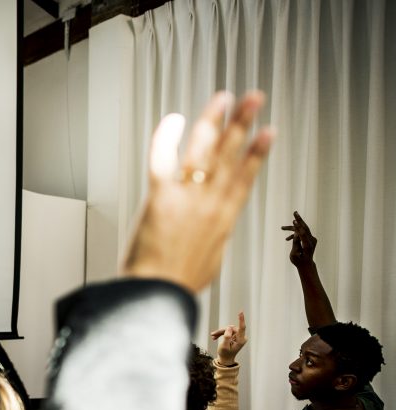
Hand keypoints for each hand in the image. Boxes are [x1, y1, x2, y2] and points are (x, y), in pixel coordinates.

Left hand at [122, 91, 274, 291]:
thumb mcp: (209, 261)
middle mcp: (209, 204)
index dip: (257, 152)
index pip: (246, 178)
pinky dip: (168, 137)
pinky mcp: (160, 199)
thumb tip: (213, 233)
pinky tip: (175, 118)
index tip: (268, 131)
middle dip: (243, 123)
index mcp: (224, 220)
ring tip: (224, 97)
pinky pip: (163, 159)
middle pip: (230, 155)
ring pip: (204, 151)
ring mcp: (186, 199)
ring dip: (215, 121)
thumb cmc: (176, 285)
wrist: (155, 296)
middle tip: (254, 98)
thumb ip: (213, 239)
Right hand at [211, 311, 246, 364]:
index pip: (241, 328)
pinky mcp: (235, 336)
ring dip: (220, 332)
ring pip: (228, 329)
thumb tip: (229, 328)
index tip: (241, 312)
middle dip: (221, 331)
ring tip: (213, 337)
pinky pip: (227, 331)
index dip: (241, 319)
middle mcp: (241, 337)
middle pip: (231, 328)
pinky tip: (215, 337)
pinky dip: (221, 334)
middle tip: (212, 335)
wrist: (225, 359)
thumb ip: (227, 337)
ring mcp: (238, 336)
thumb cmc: (225, 354)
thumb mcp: (224, 347)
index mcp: (240, 340)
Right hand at [282, 211, 317, 268]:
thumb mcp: (294, 254)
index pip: (303, 233)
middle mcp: (311, 240)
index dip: (298, 226)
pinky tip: (287, 238)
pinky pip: (301, 233)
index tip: (294, 220)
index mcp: (308, 245)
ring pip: (302, 230)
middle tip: (295, 212)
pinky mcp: (309, 239)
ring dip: (292, 229)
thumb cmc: (299, 261)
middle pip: (305, 228)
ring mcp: (311, 239)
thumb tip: (295, 234)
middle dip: (299, 220)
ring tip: (282, 228)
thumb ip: (295, 243)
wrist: (306, 264)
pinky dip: (294, 234)